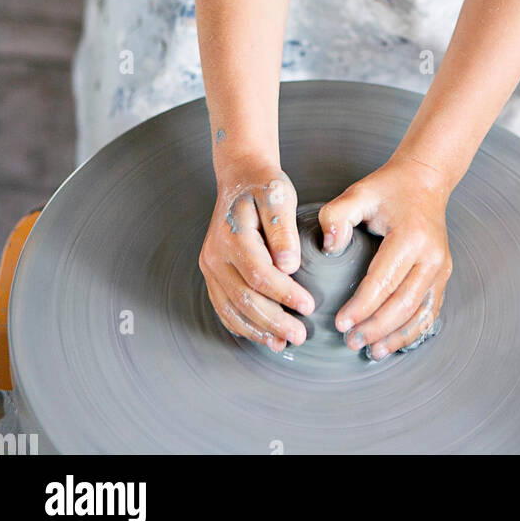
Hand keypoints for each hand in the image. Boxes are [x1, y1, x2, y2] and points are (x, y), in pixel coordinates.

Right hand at [199, 163, 314, 352]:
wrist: (240, 177)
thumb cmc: (264, 186)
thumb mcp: (279, 196)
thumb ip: (283, 229)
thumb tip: (289, 265)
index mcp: (233, 235)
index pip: (259, 275)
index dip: (284, 294)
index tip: (309, 306)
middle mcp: (215, 255)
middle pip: (244, 298)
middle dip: (273, 321)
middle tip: (300, 335)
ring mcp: (210, 266)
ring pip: (231, 309)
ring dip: (257, 330)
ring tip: (283, 343)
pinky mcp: (213, 274)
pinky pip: (223, 307)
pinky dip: (242, 325)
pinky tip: (263, 335)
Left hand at [319, 155, 452, 360]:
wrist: (425, 180)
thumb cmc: (389, 188)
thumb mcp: (358, 192)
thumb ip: (337, 216)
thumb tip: (330, 248)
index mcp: (411, 237)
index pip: (383, 282)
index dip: (362, 306)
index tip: (340, 323)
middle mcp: (432, 256)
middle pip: (403, 304)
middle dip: (376, 328)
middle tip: (350, 341)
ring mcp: (442, 268)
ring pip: (421, 314)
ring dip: (396, 337)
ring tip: (372, 351)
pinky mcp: (443, 275)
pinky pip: (430, 311)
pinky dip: (413, 331)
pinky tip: (394, 342)